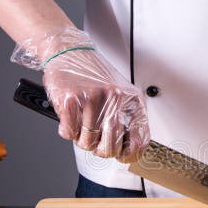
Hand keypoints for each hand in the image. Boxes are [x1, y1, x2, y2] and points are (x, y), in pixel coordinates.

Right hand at [13, 27, 149, 162]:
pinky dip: (67, 130)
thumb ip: (128, 119)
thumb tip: (130, 150)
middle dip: (100, 149)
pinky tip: (71, 118)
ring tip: (82, 123)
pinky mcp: (70, 99)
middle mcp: (115, 98)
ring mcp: (93, 99)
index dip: (129, 154)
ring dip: (81, 138)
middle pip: (109, 148)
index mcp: (131, 99)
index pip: (139, 140)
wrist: (70, 51)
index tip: (123, 155)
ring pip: (86, 143)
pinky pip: (69, 133)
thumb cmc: (95, 76)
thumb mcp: (122, 94)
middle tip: (96, 140)